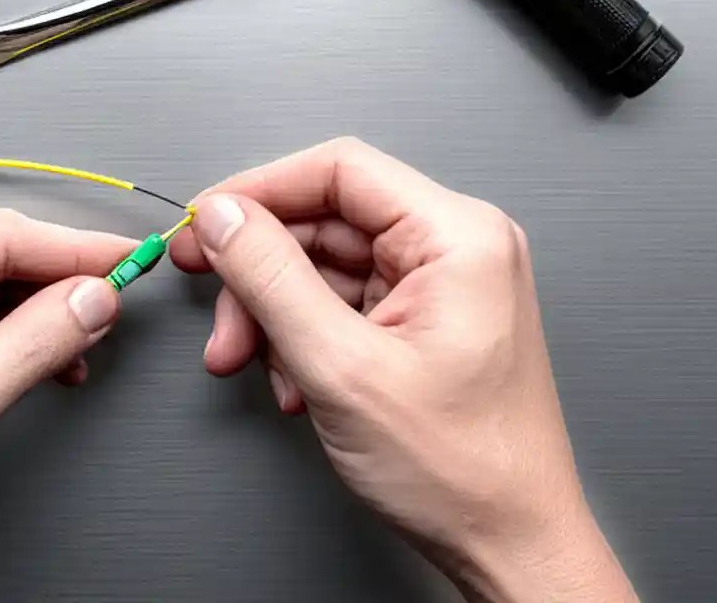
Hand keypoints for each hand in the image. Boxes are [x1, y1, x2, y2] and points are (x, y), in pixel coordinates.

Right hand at [171, 138, 636, 602]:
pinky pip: (342, 305)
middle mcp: (456, 249)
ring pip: (325, 268)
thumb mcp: (342, 368)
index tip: (207, 224)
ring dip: (275, 315)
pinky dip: (302, 339)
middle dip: (260, 274)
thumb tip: (225, 218)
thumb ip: (272, 280)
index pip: (339, 171)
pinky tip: (293, 382)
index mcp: (458, 237)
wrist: (509, 545)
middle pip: (326, 222)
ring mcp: (441, 287)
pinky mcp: (424, 323)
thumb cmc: (464, 472)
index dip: (260, 192)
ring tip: (253, 363)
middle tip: (218, 312)